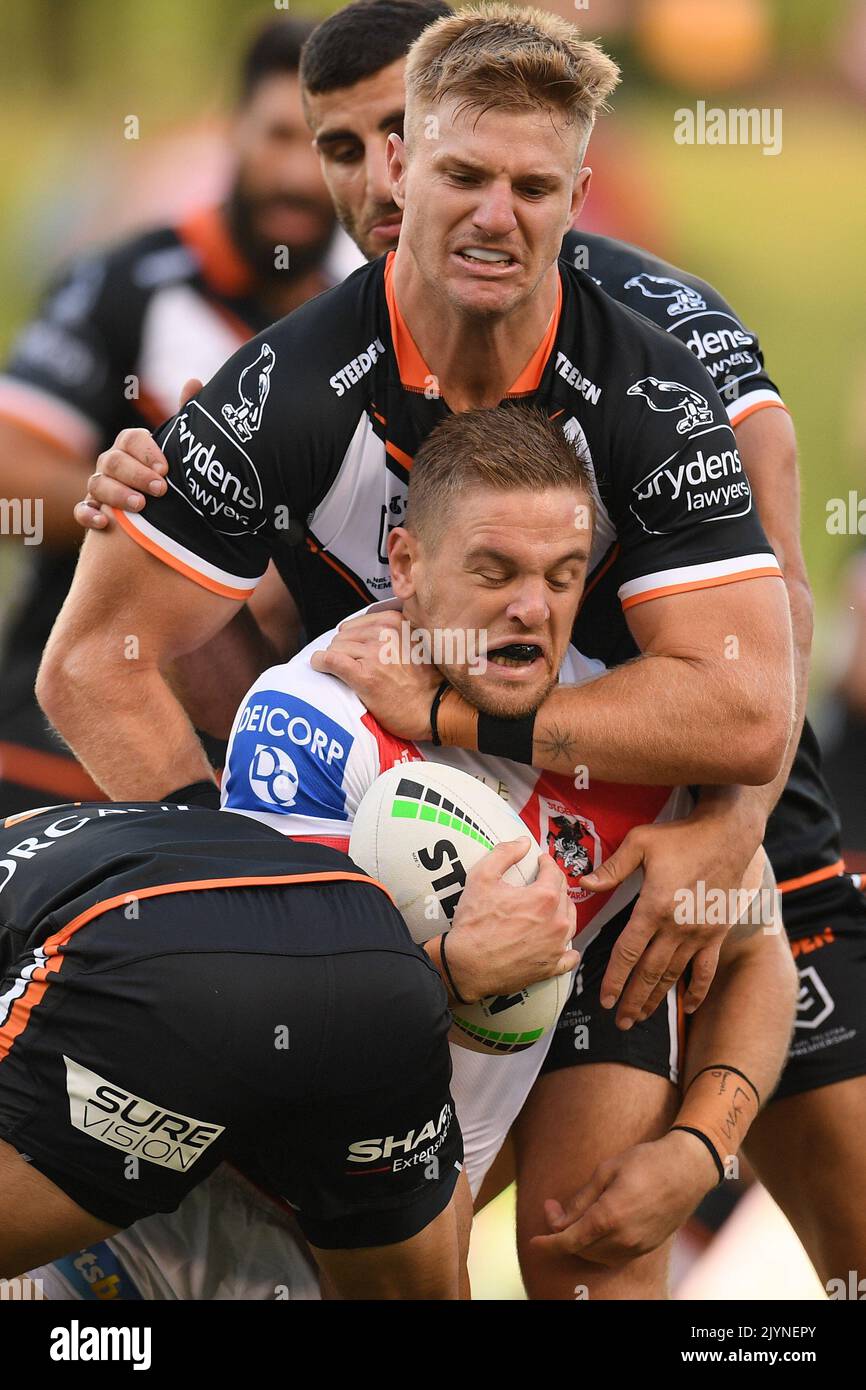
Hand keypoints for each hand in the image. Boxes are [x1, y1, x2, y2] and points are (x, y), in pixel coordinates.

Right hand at [74, 377, 201, 529]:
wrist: (161, 513)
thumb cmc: (168, 475)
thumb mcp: (179, 449)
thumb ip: (186, 418)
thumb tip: (194, 382)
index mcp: (131, 447)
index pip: (131, 439)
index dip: (147, 452)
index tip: (166, 469)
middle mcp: (111, 464)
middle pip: (114, 461)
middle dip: (137, 474)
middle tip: (161, 489)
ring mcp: (100, 485)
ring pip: (97, 484)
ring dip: (117, 494)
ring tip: (140, 506)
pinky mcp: (93, 509)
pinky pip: (81, 509)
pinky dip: (88, 514)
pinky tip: (104, 522)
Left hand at [310, 610, 441, 741]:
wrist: (434, 709)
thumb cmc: (424, 682)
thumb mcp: (414, 643)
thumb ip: (392, 631)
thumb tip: (359, 630)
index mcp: (397, 622)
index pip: (356, 624)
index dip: (352, 641)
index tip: (356, 655)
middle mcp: (386, 634)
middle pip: (343, 636)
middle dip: (343, 651)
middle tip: (354, 669)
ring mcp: (375, 654)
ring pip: (335, 648)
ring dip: (335, 660)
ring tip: (348, 675)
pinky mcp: (365, 675)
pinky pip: (330, 660)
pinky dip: (321, 663)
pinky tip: (322, 667)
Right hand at [444, 839, 577, 1000]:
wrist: (467, 966)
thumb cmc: (474, 924)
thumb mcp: (482, 877)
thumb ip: (504, 853)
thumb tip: (523, 842)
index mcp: (544, 898)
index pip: (554, 872)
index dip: (547, 863)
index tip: (541, 861)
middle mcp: (556, 922)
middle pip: (564, 895)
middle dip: (554, 885)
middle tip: (542, 882)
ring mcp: (556, 946)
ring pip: (570, 921)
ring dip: (562, 911)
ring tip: (551, 907)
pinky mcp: (551, 967)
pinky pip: (569, 957)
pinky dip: (568, 949)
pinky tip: (561, 945)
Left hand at [530, 1129, 718, 1266]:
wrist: (688, 1170)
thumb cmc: (646, 1162)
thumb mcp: (607, 1170)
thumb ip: (581, 1199)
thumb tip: (558, 1218)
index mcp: (610, 1216)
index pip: (570, 1240)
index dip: (548, 1243)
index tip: (534, 1241)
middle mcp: (623, 1237)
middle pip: (581, 1250)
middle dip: (562, 1235)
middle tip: (554, 1209)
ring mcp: (637, 1245)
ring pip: (597, 1255)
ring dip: (580, 1243)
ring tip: (574, 1216)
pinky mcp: (647, 1247)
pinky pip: (614, 1255)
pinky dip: (598, 1246)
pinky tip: (596, 1227)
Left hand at [580, 806, 761, 1027]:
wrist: (729, 836)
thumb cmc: (682, 837)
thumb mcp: (641, 842)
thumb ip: (612, 867)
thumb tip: (583, 882)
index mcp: (654, 907)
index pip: (628, 952)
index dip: (614, 978)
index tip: (603, 1000)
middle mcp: (677, 927)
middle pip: (649, 972)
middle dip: (631, 999)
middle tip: (618, 1021)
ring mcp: (699, 934)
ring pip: (673, 975)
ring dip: (656, 999)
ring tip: (640, 1018)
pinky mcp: (717, 933)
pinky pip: (706, 969)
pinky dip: (697, 991)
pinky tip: (687, 1006)